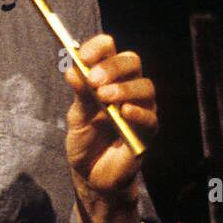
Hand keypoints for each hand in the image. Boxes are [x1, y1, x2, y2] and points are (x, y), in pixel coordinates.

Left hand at [64, 34, 157, 195]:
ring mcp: (141, 108)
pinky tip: (124, 112)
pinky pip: (150, 118)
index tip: (82, 56)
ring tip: (104, 98)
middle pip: (131, 62)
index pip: (109, 50)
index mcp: (108, 77)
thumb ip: (78, 95)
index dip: (98, 48)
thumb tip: (72, 70)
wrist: (91, 173)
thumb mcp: (77, 116)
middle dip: (112, 68)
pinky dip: (138, 113)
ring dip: (124, 89)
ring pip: (145, 87)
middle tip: (93, 81)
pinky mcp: (148, 132)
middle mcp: (129, 87)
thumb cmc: (85, 140)